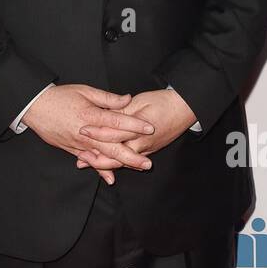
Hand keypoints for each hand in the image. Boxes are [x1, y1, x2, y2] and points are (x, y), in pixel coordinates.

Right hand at [23, 84, 154, 185]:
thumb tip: (127, 99)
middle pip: (113, 146)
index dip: (135, 125)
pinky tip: (110, 177)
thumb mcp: (85, 91)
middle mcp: (86, 132)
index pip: (117, 121)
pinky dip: (100, 169)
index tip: (150, 128)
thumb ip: (107, 98)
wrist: (35, 107)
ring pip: (103, 156)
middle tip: (148, 163)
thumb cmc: (60, 97)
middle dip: (132, 156)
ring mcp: (79, 143)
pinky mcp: (72, 149)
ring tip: (137, 168)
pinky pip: (89, 161)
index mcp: (91, 115)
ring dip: (121, 164)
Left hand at [75, 87, 197, 172]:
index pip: (114, 133)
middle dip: (97, 159)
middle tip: (80, 160)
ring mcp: (147, 149)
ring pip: (123, 162)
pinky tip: (106, 165)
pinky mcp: (149, 151)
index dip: (97, 133)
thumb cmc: (164, 102)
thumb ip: (122, 111)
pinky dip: (117, 163)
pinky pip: (131, 161)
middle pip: (116, 156)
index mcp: (139, 128)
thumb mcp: (140, 102)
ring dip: (105, 164)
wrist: (185, 109)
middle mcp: (143, 143)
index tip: (83, 131)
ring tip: (88, 164)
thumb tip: (104, 114)